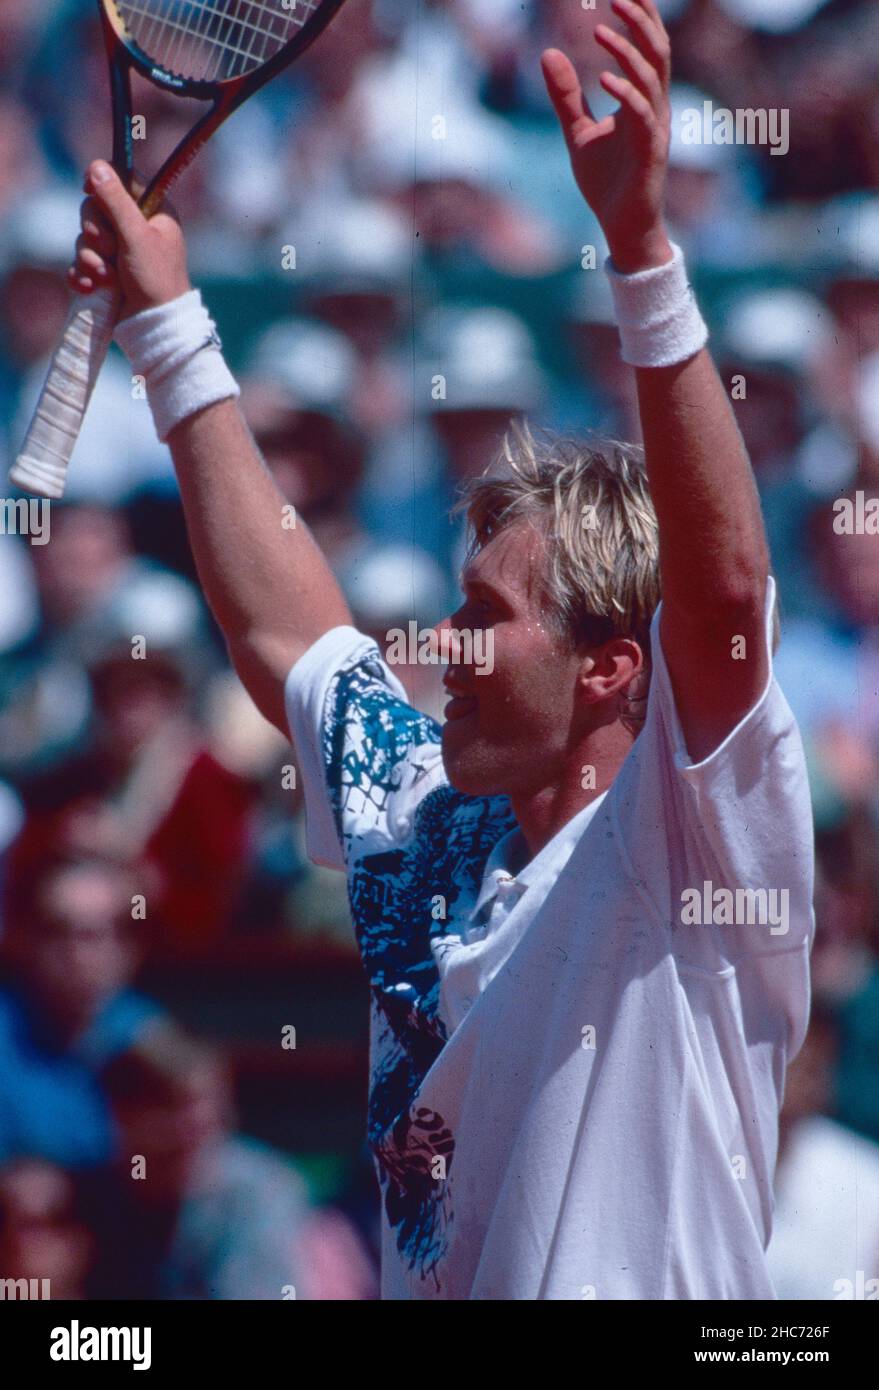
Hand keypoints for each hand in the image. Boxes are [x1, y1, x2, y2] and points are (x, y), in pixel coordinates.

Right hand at [69, 160, 190, 317]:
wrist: (155, 327)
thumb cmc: (155, 280)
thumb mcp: (136, 236)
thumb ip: (116, 201)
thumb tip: (96, 166)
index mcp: (152, 211)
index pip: (122, 178)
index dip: (102, 180)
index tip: (89, 188)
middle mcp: (135, 227)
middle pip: (95, 207)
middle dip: (96, 232)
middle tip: (111, 250)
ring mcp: (118, 250)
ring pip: (85, 238)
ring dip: (91, 259)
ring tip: (108, 278)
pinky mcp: (105, 273)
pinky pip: (80, 262)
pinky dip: (83, 275)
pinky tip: (92, 288)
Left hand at [542, 0, 672, 272]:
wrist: (620, 226)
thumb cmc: (607, 182)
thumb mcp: (577, 131)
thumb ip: (566, 95)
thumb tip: (548, 53)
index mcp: (641, 100)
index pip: (647, 48)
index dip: (641, 17)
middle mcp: (654, 108)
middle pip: (657, 52)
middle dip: (640, 22)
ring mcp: (655, 129)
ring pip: (652, 78)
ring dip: (627, 51)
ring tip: (599, 29)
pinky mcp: (650, 152)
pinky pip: (643, 115)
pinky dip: (625, 93)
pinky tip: (602, 78)